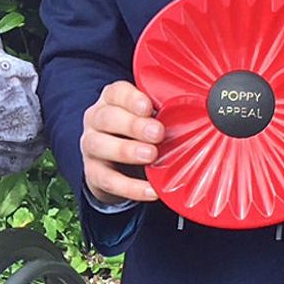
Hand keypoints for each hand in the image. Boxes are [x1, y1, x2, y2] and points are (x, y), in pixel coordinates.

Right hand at [79, 81, 160, 206]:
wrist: (114, 165)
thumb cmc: (138, 133)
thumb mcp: (147, 118)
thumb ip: (162, 114)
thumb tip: (192, 115)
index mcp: (110, 101)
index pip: (116, 93)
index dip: (131, 99)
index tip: (148, 107)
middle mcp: (95, 120)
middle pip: (107, 118)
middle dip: (133, 125)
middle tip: (158, 133)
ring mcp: (91, 146)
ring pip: (99, 145)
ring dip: (125, 150)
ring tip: (151, 155)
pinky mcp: (93, 173)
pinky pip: (108, 180)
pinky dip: (131, 187)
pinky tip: (151, 191)